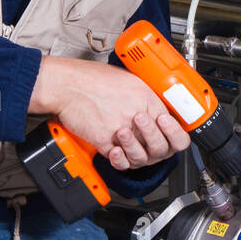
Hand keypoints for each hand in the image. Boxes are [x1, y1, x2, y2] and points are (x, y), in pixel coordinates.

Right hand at [30, 56, 190, 168]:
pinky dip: (119, 160)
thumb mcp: (129, 79)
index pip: (173, 126)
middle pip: (160, 146)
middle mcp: (137, 114)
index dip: (173, 134)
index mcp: (146, 98)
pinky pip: (118, 161)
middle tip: (145, 136)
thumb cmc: (91, 78)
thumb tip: (155, 110)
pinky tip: (116, 152)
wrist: (67, 84)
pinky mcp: (104, 141)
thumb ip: (145, 97)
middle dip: (156, 146)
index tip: (166, 131)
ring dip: (136, 152)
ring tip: (126, 138)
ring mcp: (121, 130)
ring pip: (141, 158)